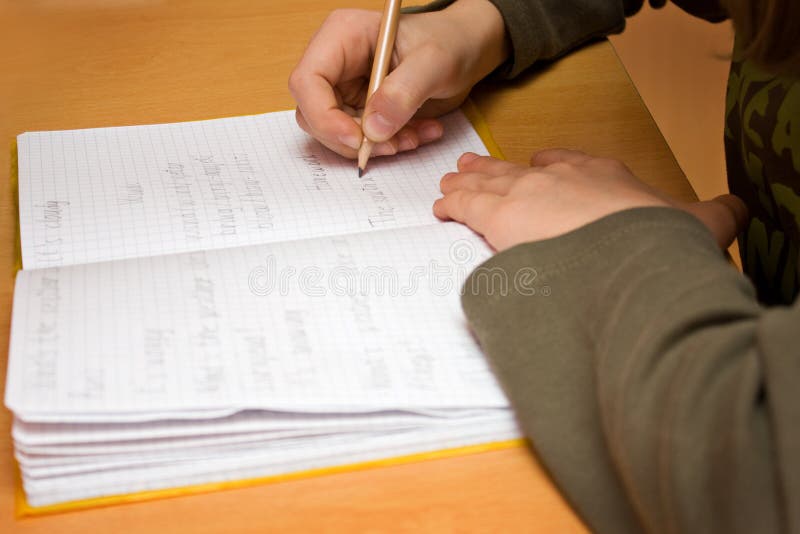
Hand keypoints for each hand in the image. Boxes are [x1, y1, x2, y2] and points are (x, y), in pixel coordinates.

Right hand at [289, 0, 508, 157]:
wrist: (464, 51)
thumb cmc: (449, 42)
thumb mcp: (434, 62)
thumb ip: (404, 92)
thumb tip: (372, 128)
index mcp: (342, 36)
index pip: (307, 81)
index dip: (324, 116)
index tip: (358, 139)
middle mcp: (336, 63)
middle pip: (315, 113)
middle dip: (352, 139)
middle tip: (393, 145)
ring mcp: (345, 88)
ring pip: (336, 133)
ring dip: (375, 146)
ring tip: (414, 137)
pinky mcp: (359, 109)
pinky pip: (360, 139)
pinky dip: (387, 145)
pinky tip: (417, 134)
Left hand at [434, 150, 747, 250]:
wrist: (632, 258)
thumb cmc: (662, 244)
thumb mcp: (702, 224)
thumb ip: (713, 214)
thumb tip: (736, 209)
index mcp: (602, 174)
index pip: (564, 163)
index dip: (544, 167)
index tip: (533, 166)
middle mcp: (559, 178)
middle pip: (517, 172)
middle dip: (494, 171)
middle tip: (472, 169)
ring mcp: (526, 196)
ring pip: (488, 186)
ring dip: (468, 184)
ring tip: (450, 184)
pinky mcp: (499, 219)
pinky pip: (466, 207)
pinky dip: (452, 205)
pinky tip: (442, 207)